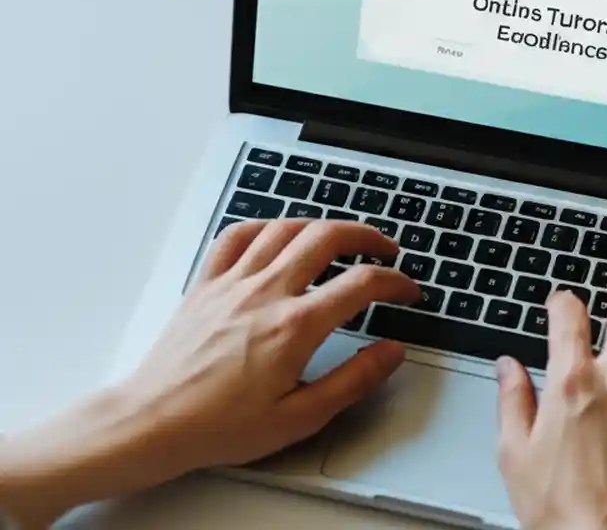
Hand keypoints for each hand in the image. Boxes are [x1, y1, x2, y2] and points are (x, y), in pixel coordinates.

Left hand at [123, 219, 418, 472]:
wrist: (153, 424)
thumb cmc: (219, 427)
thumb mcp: (300, 417)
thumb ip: (354, 380)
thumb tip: (391, 353)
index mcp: (294, 327)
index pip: (362, 284)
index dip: (396, 282)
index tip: (407, 291)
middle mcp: (265, 294)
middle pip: (327, 237)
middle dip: (367, 236)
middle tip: (386, 250)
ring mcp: (232, 284)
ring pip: (286, 227)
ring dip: (322, 226)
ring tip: (342, 238)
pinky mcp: (206, 285)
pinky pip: (237, 236)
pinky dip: (266, 226)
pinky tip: (279, 235)